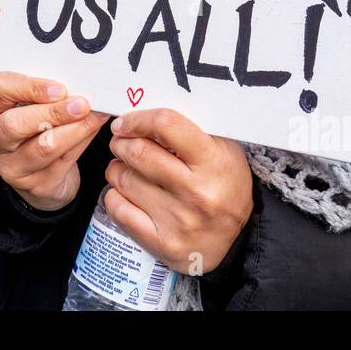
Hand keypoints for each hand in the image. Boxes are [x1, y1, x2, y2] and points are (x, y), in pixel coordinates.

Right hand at [0, 72, 109, 212]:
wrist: (36, 174)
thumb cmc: (31, 129)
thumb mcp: (26, 106)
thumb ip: (42, 94)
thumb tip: (77, 81)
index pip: (0, 90)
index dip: (31, 87)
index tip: (60, 88)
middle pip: (14, 125)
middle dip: (53, 112)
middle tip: (81, 104)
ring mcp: (11, 169)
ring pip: (44, 147)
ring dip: (75, 128)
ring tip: (95, 115)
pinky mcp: (36, 185)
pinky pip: (64, 160)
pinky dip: (83, 141)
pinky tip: (94, 128)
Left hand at [106, 109, 253, 274]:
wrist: (236, 241)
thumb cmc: (225, 186)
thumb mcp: (223, 151)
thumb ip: (191, 129)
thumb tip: (147, 107)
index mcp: (213, 163)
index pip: (167, 125)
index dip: (138, 119)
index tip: (126, 121)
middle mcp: (196, 192)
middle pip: (138, 152)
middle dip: (121, 142)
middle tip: (121, 141)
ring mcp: (178, 220)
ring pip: (123, 179)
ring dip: (116, 167)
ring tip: (125, 167)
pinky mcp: (161, 242)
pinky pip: (117, 208)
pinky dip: (114, 194)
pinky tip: (125, 191)